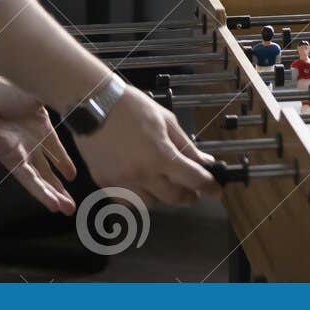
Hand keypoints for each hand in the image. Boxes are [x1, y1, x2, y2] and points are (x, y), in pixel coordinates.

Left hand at [0, 71, 77, 214]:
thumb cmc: (3, 91)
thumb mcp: (40, 93)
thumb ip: (60, 101)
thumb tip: (81, 104)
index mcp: (39, 123)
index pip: (55, 147)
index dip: (64, 161)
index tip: (72, 174)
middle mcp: (30, 141)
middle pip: (49, 169)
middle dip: (60, 186)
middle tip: (71, 203)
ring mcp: (21, 152)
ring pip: (41, 179)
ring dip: (54, 195)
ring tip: (67, 209)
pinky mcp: (12, 161)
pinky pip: (30, 180)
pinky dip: (42, 193)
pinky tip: (52, 203)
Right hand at [73, 85, 217, 206]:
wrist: (93, 105)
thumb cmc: (132, 107)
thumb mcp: (167, 121)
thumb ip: (186, 145)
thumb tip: (204, 162)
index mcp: (160, 156)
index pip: (193, 180)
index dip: (209, 187)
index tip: (216, 189)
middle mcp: (141, 174)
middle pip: (173, 198)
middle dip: (189, 196)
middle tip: (194, 191)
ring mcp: (121, 181)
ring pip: (150, 204)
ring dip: (164, 198)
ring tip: (168, 185)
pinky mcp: (104, 183)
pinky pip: (127, 201)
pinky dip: (139, 198)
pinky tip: (144, 186)